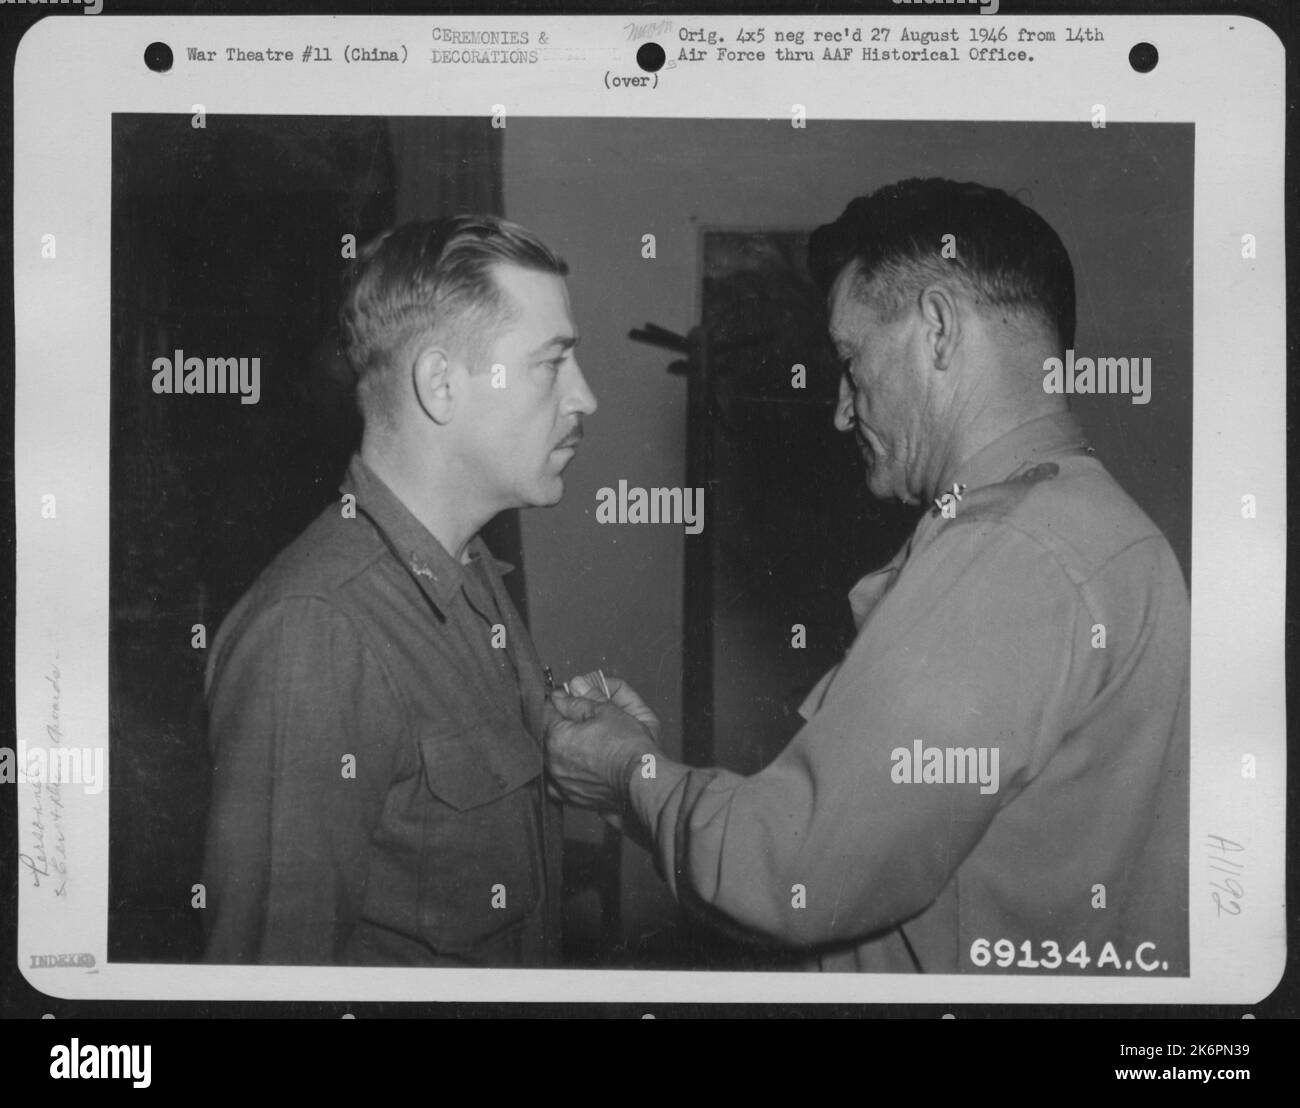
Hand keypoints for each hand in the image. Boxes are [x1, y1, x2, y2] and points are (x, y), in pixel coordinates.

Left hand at [545, 683, 660, 810]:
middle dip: (562, 723)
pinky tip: (581, 764)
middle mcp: (552, 761)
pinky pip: (560, 780)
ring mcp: (560, 781)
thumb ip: (582, 699)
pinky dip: (567, 771)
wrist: (641, 778)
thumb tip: (573, 687)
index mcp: (556, 736)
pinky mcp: (571, 797)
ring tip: (586, 742)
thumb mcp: (605, 711)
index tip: (570, 697)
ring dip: (563, 747)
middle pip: (548, 734)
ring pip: (553, 757)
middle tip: (583, 719)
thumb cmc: (627, 747)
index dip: (561, 700)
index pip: (547, 709)